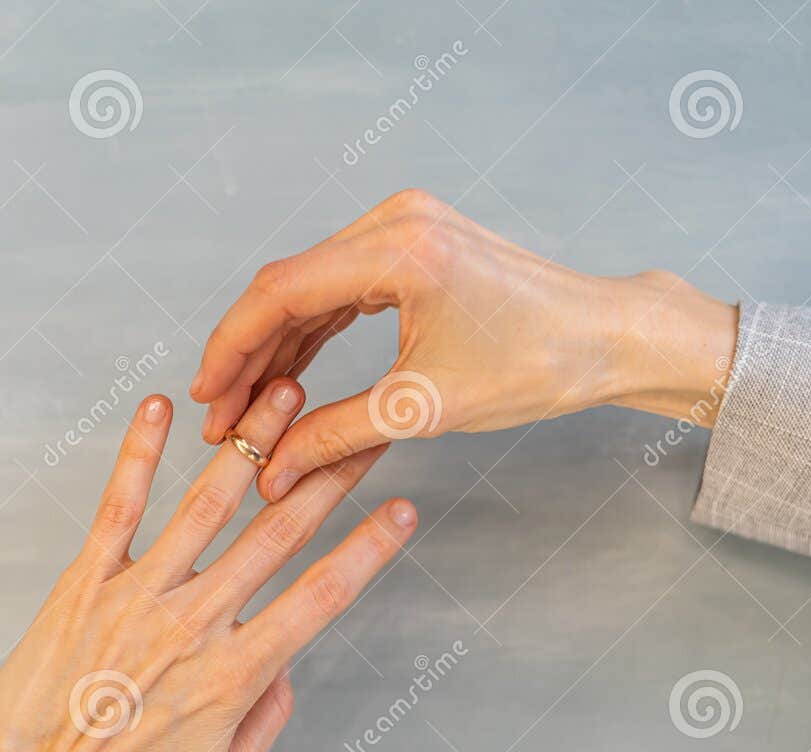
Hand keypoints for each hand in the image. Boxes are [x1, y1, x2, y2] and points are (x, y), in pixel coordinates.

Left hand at [0, 381, 415, 751]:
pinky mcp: (83, 586)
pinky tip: (160, 407)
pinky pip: (118, 507)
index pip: (321, 597)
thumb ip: (264, 725)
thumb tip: (285, 669)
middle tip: (361, 434)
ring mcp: (137, 597)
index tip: (402, 509)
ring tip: (283, 393)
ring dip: (252, 444)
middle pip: (277, 535)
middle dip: (327, 478)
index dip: (369, 548)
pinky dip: (139, 454)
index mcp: (236, 676)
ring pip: (208, 504)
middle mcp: (195, 624)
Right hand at [189, 189, 739, 500]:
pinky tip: (289, 378)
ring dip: (276, 347)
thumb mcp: (424, 408)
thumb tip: (274, 470)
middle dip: (247, 355)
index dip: (230, 348)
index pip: (280, 292)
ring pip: (310, 288)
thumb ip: (336, 434)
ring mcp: (403, 227)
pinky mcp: (413, 244)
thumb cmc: (536, 363)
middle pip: (286, 286)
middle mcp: (394, 222)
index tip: (205, 397)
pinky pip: (341, 287)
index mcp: (397, 250)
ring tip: (245, 408)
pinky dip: (313, 332)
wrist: (606, 337)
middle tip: (220, 417)